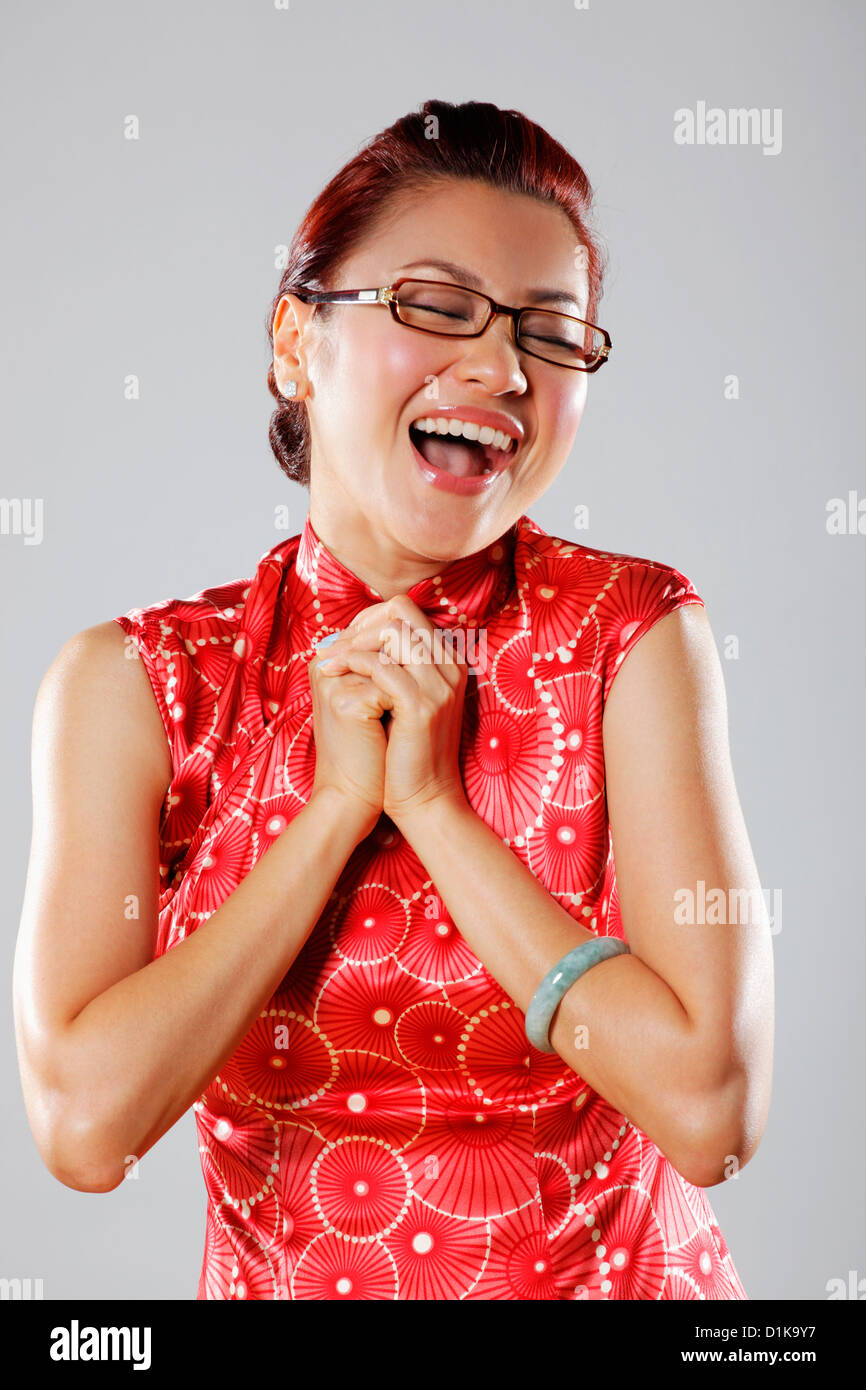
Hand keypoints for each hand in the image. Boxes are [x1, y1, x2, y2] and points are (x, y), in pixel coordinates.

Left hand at [315, 597, 471, 825]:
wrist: (425, 799)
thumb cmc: (408, 753)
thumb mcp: (406, 702)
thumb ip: (394, 668)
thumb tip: (356, 638)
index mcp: (448, 663)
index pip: (408, 613)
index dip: (370, 620)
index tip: (342, 640)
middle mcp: (450, 667)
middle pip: (403, 612)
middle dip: (361, 623)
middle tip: (332, 645)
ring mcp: (439, 685)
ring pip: (392, 632)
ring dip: (352, 641)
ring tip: (328, 660)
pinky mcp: (422, 706)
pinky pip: (382, 666)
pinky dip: (353, 663)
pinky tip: (333, 673)